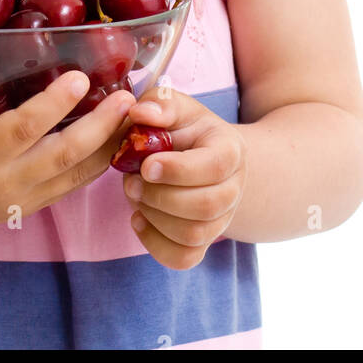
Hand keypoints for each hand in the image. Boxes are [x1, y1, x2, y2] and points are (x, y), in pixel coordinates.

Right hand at [0, 47, 136, 230]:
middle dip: (100, 128)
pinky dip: (97, 163)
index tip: (81, 77)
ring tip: (135, 115)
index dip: (52, 105)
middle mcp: (0, 187)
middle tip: (128, 97)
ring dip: (108, 147)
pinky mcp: (27, 208)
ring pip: (74, 178)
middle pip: (62, 158)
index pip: (20, 131)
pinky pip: (69, 186)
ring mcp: (17, 202)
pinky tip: (115, 137)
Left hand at [118, 85, 246, 269]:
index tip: (146, 165)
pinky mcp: (203, 242)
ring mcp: (221, 219)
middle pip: (205, 206)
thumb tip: (139, 113)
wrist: (201, 156)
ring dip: (155, 217)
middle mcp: (233, 188)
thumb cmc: (184, 128)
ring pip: (193, 234)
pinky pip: (183, 258)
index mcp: (230, 150)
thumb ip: (160, 105)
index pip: (214, 167)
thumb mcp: (176, 107)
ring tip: (133, 194)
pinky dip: (155, 244)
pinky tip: (138, 219)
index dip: (178, 170)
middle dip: (160, 197)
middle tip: (130, 181)